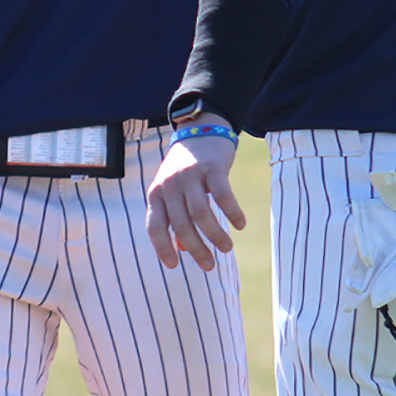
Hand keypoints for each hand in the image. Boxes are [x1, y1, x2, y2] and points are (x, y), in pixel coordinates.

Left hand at [144, 124, 244, 270]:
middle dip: (196, 250)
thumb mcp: (173, 191)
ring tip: (226, 248)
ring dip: (215, 236)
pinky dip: (232, 213)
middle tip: (210, 266)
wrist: (201, 128)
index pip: (154, 226)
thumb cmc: (186, 168)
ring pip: (201, 214)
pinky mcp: (212, 167)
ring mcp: (190, 175)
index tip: (174, 266)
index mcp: (156, 193)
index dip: (162, 248)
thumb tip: (183, 250)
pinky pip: (222, 195)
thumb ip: (175, 217)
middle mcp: (170, 185)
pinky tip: (240, 224)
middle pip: (181, 225)